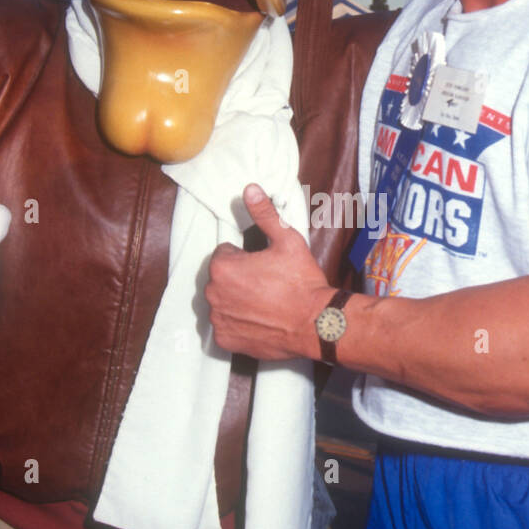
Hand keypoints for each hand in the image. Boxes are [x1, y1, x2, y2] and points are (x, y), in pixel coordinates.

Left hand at [206, 184, 332, 360]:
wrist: (315, 324)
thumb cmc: (301, 282)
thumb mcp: (287, 241)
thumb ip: (264, 214)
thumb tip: (249, 189)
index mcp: (223, 267)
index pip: (224, 253)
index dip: (246, 257)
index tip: (265, 265)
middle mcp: (213, 294)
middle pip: (221, 278)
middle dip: (239, 279)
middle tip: (267, 284)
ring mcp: (218, 319)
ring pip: (223, 302)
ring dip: (237, 300)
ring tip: (265, 303)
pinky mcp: (225, 340)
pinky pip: (226, 326)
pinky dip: (238, 324)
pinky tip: (260, 320)